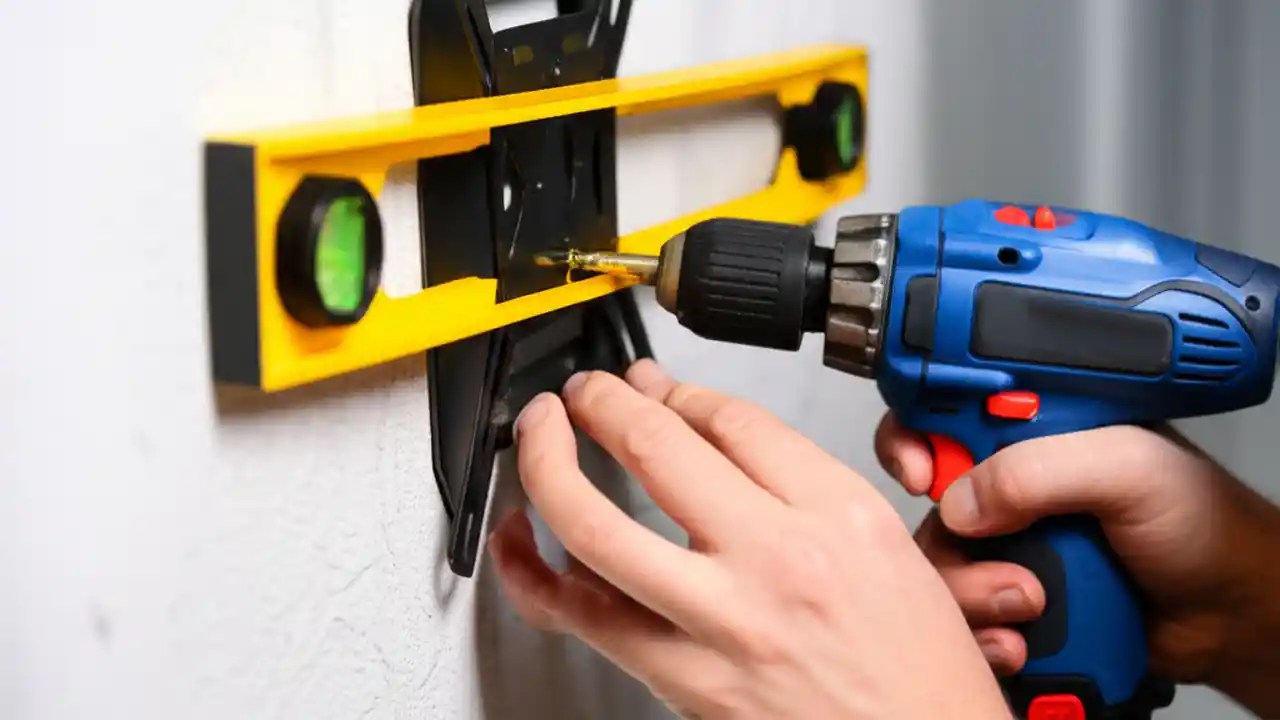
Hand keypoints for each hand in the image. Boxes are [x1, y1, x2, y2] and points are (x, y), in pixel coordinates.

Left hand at [488, 361, 1009, 718]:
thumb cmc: (923, 677)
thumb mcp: (905, 554)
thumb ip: (817, 490)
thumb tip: (730, 443)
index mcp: (839, 515)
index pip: (733, 420)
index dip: (680, 391)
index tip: (659, 389)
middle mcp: (776, 558)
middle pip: (657, 446)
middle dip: (604, 402)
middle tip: (587, 392)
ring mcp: (721, 621)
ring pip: (597, 524)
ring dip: (549, 463)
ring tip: (540, 433)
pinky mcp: (684, 679)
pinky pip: (581, 616)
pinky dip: (530, 575)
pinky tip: (517, 543)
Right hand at [876, 415, 1279, 715]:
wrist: (1229, 615)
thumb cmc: (1201, 523)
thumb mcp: (1128, 468)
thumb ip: (1039, 469)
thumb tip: (960, 499)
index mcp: (1031, 430)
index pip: (940, 413)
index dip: (912, 440)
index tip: (919, 472)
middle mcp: (1011, 484)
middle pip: (928, 502)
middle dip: (947, 538)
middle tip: (983, 547)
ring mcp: (1009, 545)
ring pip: (940, 567)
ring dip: (973, 594)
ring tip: (1030, 605)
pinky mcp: (1010, 600)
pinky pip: (965, 618)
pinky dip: (985, 635)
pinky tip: (1023, 640)